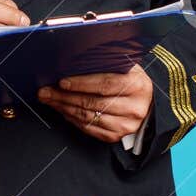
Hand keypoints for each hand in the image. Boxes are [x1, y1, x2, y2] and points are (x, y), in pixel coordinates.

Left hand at [38, 65, 152, 142]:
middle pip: (93, 102)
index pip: (105, 84)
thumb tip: (75, 59)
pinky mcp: (117, 135)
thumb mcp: (126, 68)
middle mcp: (134, 107)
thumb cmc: (132, 82)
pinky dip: (72, 119)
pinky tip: (63, 110)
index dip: (81, 83)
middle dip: (64, 96)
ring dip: (64, 108)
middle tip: (45, 91)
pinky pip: (89, 129)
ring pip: (88, 117)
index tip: (62, 82)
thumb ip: (107, 63)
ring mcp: (126, 125)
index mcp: (137, 85)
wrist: (149, 105)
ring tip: (50, 100)